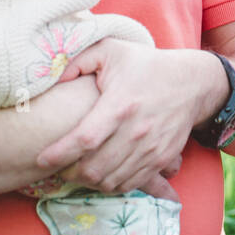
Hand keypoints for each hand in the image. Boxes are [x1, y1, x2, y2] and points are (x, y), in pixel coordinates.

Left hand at [35, 37, 221, 197]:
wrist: (193, 82)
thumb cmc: (146, 65)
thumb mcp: (112, 50)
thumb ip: (78, 61)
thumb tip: (53, 79)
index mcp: (120, 104)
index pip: (84, 139)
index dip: (59, 154)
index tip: (41, 158)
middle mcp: (136, 131)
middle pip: (94, 168)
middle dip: (69, 172)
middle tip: (59, 165)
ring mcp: (150, 148)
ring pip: (110, 181)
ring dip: (88, 181)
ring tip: (78, 170)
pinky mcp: (160, 159)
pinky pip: (130, 184)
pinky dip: (110, 184)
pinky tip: (101, 173)